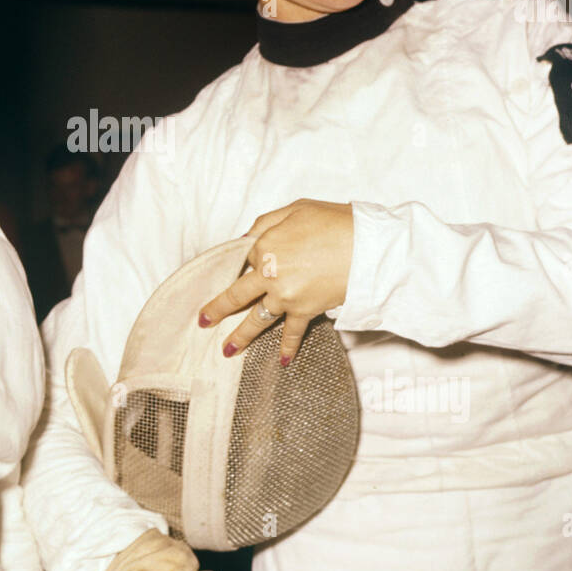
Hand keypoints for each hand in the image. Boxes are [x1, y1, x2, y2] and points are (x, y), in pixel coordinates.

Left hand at [198, 200, 353, 364]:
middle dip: (217, 309)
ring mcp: (285, 296)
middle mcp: (268, 274)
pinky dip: (287, 347)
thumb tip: (248, 238)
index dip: (251, 261)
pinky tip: (281, 361)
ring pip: (257, 319)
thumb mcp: (296, 208)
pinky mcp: (304, 311)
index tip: (252, 266)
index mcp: (264, 246)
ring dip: (241, 336)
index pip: (247, 258)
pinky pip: (293, 333)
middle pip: (237, 295)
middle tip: (203, 321)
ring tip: (226, 350)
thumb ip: (266, 222)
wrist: (368, 248)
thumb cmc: (335, 222)